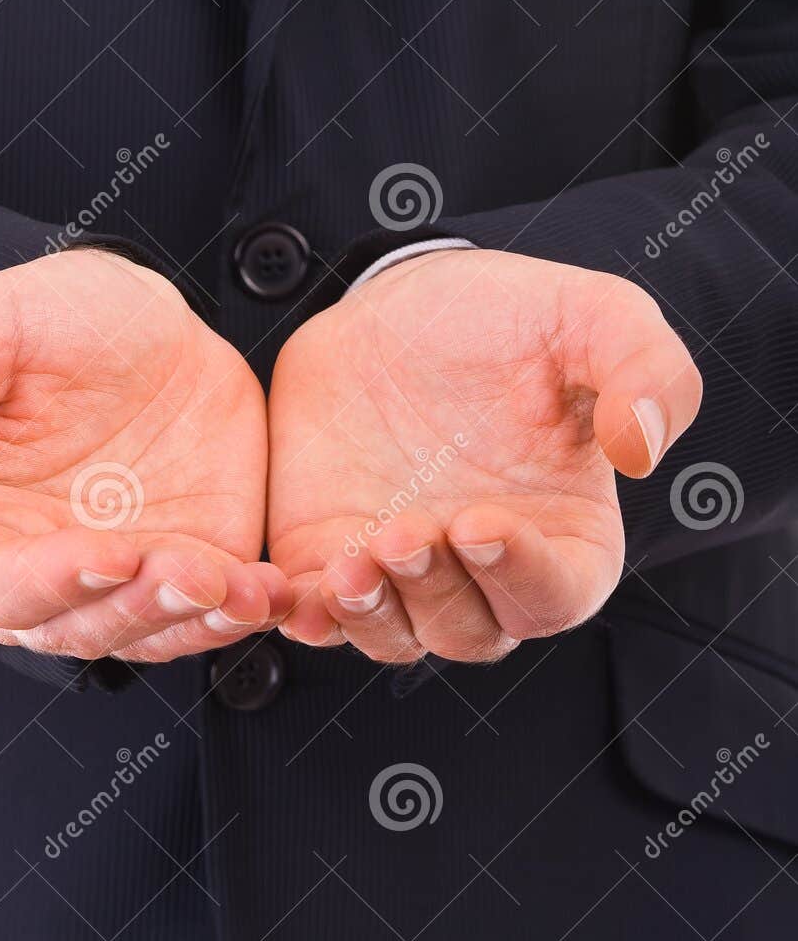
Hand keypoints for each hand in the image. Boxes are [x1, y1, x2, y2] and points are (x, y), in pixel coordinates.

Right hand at [0, 250, 288, 660]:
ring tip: (237, 585)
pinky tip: (269, 591)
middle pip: (72, 625)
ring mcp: (118, 575)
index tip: (107, 554)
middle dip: (135, 608)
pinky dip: (240, 614)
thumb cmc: (50, 318)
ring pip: (146, 632)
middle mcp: (38, 565)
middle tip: (189, 570)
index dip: (43, 583)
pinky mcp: (190, 567)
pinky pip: (210, 615)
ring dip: (191, 621)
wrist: (153, 317)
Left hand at [267, 248, 701, 662]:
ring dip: (371, 614)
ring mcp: (405, 574)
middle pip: (470, 631)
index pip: (558, 594)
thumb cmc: (507, 318)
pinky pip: (318, 617)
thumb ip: (648, 372)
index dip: (524, 576)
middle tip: (403, 529)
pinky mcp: (329, 557)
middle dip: (436, 592)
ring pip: (392, 637)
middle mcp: (485, 572)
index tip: (483, 525)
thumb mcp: (594, 316)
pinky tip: (293, 591)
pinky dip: (306, 617)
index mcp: (565, 535)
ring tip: (351, 560)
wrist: (396, 303)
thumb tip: (642, 449)